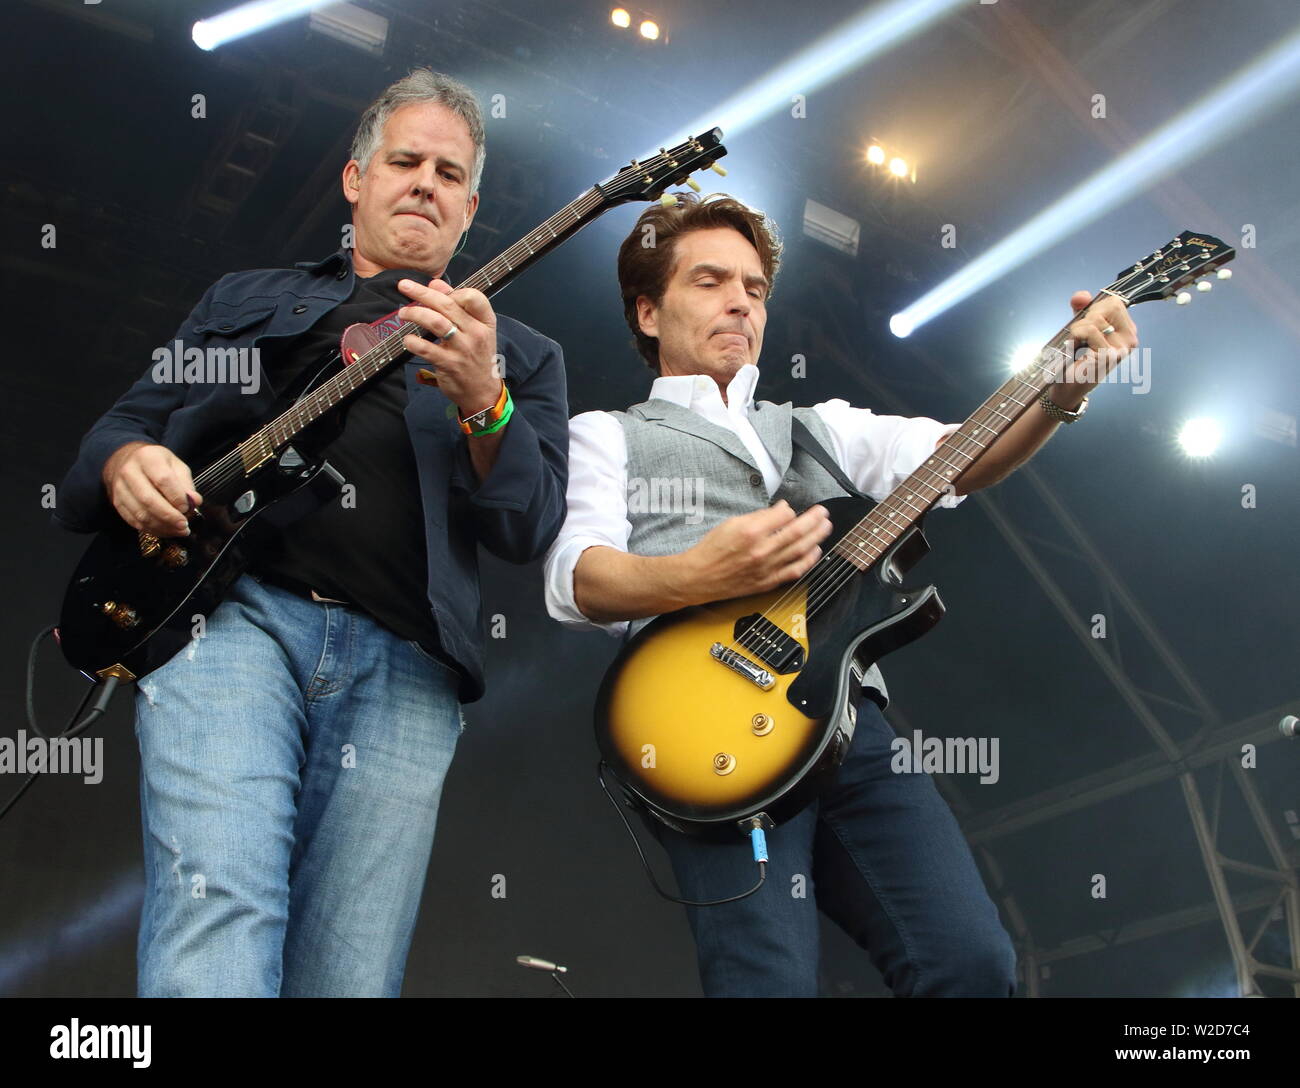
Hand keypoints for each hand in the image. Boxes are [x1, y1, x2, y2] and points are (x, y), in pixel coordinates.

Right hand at [102, 441, 200, 536]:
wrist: (127, 461)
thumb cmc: (157, 464)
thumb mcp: (176, 466)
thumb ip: (186, 484)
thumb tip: (194, 501)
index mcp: (148, 458)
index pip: (163, 479)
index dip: (176, 497)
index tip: (187, 508)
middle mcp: (129, 472)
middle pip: (148, 499)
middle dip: (169, 516)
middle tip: (184, 525)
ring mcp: (120, 488)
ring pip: (140, 514)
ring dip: (162, 526)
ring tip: (179, 530)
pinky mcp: (117, 502)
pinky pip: (134, 521)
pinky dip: (152, 529)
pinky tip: (166, 531)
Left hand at [397, 278, 501, 416]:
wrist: (483, 392)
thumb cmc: (476, 357)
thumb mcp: (475, 330)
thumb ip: (456, 305)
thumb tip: (434, 284)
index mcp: (485, 322)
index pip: (473, 296)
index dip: (452, 290)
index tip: (436, 292)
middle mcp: (476, 333)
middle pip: (447, 304)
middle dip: (422, 293)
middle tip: (404, 286)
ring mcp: (463, 350)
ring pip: (436, 322)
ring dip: (415, 313)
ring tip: (403, 313)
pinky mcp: (450, 365)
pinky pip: (427, 349)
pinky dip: (412, 342)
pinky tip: (407, 340)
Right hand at [681, 500, 831, 603]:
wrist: (699, 577)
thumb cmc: (712, 549)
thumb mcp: (731, 523)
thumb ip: (758, 516)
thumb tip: (781, 511)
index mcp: (751, 532)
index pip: (783, 516)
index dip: (791, 510)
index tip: (791, 508)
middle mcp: (762, 550)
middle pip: (797, 532)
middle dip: (814, 520)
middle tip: (823, 513)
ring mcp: (767, 568)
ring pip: (800, 551)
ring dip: (817, 537)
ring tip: (826, 527)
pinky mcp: (768, 582)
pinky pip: (794, 571)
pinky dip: (808, 560)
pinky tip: (816, 551)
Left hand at [1057, 289, 1139, 401]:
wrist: (1068, 386)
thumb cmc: (1076, 357)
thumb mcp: (1080, 326)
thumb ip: (1081, 308)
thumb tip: (1081, 295)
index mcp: (1128, 330)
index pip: (1114, 302)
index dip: (1095, 307)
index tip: (1086, 323)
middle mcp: (1130, 339)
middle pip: (1107, 307)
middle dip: (1085, 318)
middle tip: (1080, 337)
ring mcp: (1122, 349)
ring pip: (1095, 319)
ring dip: (1077, 330)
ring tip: (1077, 345)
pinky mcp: (1109, 356)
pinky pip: (1089, 331)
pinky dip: (1075, 337)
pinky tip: (1076, 351)